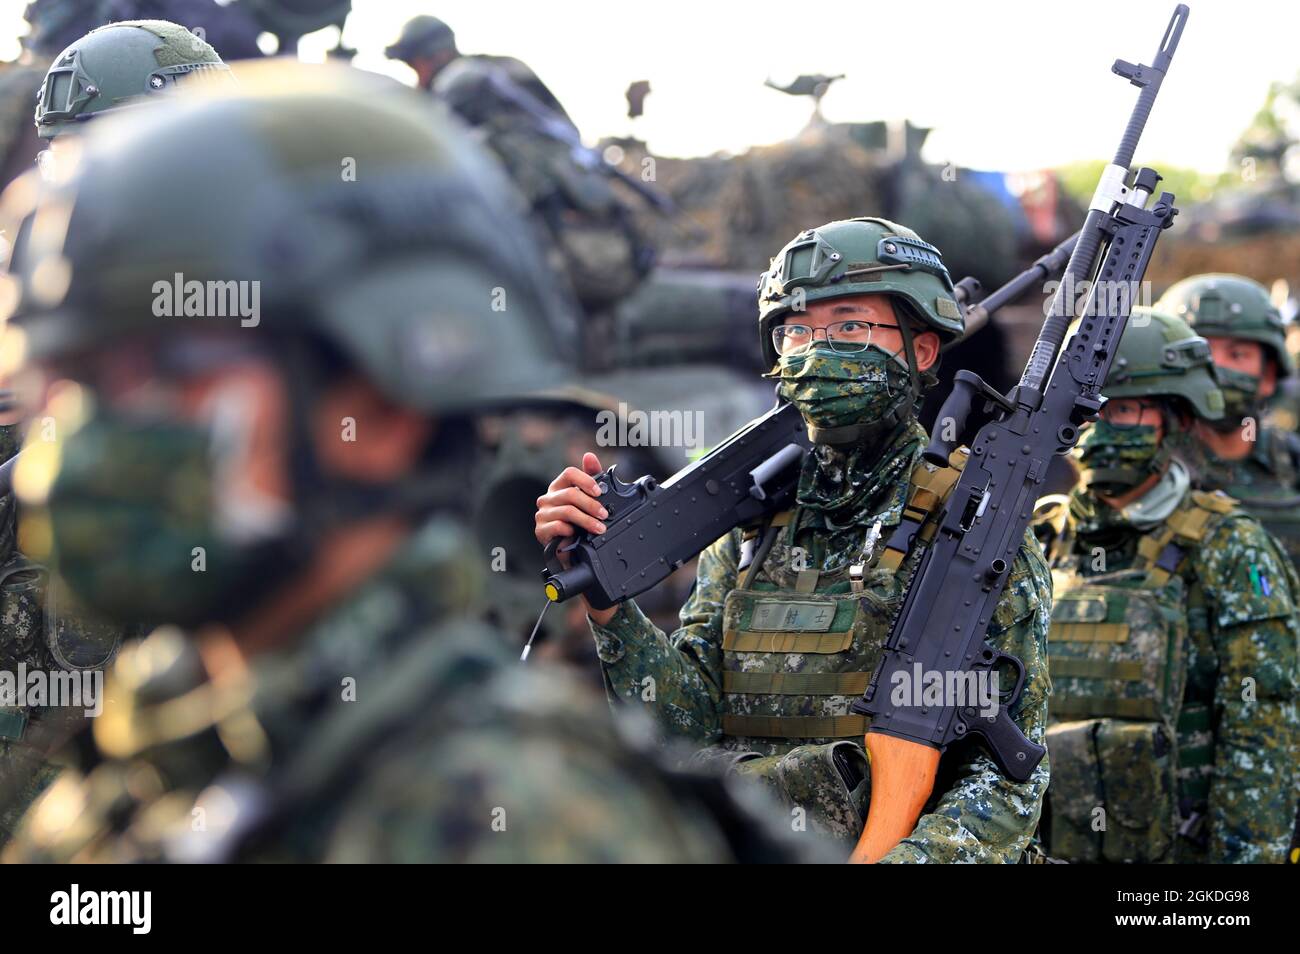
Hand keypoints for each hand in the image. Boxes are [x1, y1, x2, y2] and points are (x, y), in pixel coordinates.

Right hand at [535, 452, 615, 624]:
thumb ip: (591, 478)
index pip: (569, 473)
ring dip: (586, 520)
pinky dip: (569, 530)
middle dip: (591, 505)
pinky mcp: (541, 531)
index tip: (599, 491)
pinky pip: (556, 526)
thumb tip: (589, 456)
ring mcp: (543, 515)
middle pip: (570, 494)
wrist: (575, 554)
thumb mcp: (590, 501)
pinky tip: (576, 535)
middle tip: (604, 515)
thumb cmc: (581, 525)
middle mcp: (548, 499)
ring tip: (600, 528)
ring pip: (566, 511)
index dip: (585, 480)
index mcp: (559, 488)